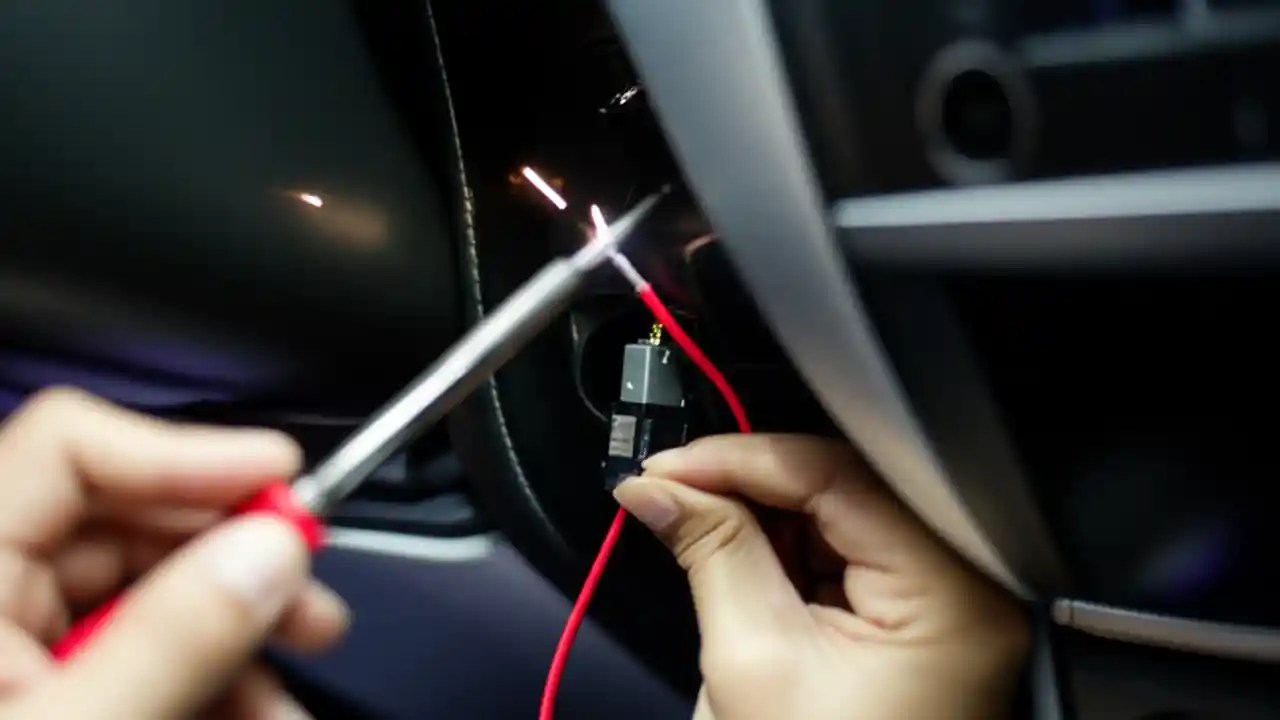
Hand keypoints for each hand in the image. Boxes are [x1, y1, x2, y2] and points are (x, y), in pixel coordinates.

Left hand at [0, 389, 347, 718]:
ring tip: (284, 707)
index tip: (283, 479)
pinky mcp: (48, 687)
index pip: (71, 449)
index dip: (190, 454)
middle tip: (311, 607)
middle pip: (135, 527)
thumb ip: (172, 640)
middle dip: (243, 568)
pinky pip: (145, 654)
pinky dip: (212, 680)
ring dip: (242, 641)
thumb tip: (269, 551)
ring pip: (156, 598)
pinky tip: (254, 713)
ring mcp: (17, 643)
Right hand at [613, 434, 1027, 719]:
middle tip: (673, 487)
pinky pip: (847, 552)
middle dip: (749, 484)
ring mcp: (947, 603)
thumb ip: (712, 552)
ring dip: (763, 514)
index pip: (841, 476)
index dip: (744, 458)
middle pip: (846, 487)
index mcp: (952, 595)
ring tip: (699, 529)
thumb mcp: (753, 660)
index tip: (673, 464)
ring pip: (841, 514)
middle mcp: (967, 589)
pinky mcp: (918, 618)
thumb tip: (661, 490)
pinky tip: (743, 557)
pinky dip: (787, 548)